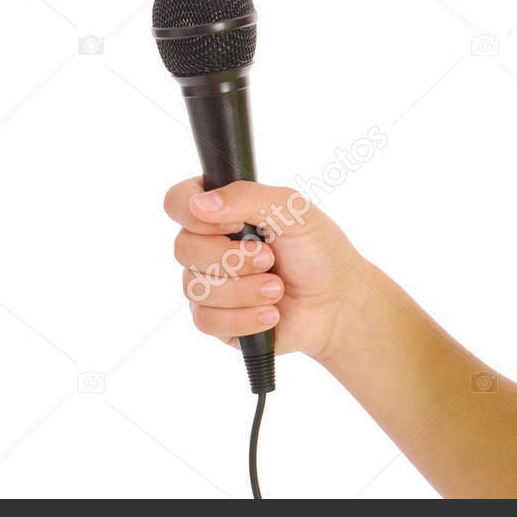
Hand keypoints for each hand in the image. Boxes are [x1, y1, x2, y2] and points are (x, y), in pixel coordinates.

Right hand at [165, 176, 361, 365]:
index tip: (236, 223)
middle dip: (232, 257)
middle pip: (183, 247)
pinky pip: (206, 320)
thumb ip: (248, 197)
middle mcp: (210, 246)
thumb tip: (200, 204)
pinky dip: (244, 317)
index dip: (195, 212)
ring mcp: (210, 284)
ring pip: (195, 287)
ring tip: (277, 289)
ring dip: (244, 290)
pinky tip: (270, 314)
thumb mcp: (292, 210)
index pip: (179, 201)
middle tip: (270, 259)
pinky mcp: (216, 320)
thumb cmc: (318, 251)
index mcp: (224, 212)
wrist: (337, 303)